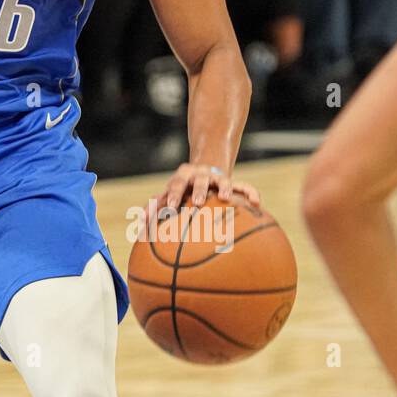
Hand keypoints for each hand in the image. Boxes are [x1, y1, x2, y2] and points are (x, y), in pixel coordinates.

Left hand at [146, 163, 260, 217]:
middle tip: (198, 202)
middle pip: (198, 180)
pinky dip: (251, 193)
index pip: (176, 185)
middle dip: (198, 190)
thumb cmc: (182, 190)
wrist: (202, 170)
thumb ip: (155, 207)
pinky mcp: (232, 183)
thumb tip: (139, 225)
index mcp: (182, 178)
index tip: (170, 208)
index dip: (173, 195)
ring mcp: (216, 178)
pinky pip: (244, 186)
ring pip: (222, 180)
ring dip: (223, 188)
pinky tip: (257, 203)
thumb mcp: (169, 195)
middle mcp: (199, 175)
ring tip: (225, 199)